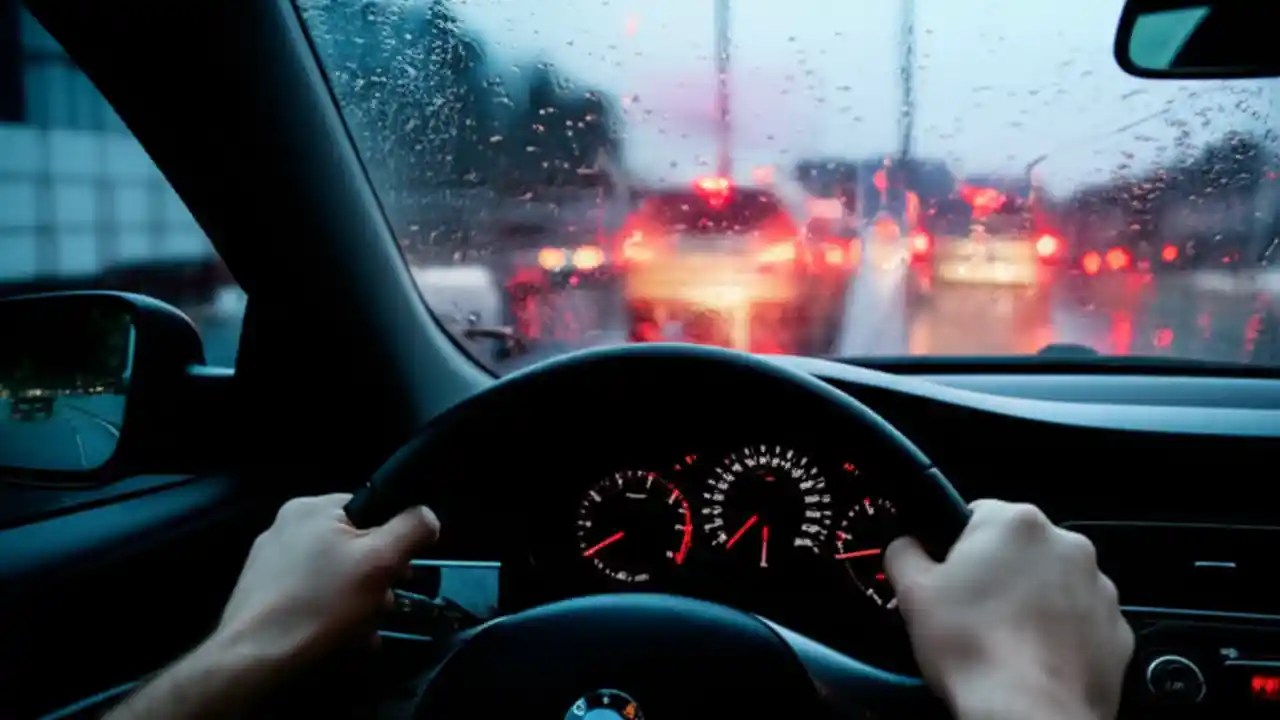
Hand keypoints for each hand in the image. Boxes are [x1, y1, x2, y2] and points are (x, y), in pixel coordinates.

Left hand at [215, 493, 439, 670]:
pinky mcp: (263, 595)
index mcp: (311, 508)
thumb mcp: (380, 562)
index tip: (403, 570)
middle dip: (376, 578)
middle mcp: (286, 527)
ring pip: (333, 575)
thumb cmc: (320, 603)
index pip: (369, 509)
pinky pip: (311, 596)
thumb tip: (427, 515)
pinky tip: (343, 638)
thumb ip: (411, 530)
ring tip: (363, 629)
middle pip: (352, 545)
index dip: (394, 538)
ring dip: (358, 601)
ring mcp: (270, 563)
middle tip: (383, 604)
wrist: (254, 657)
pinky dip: (331, 613)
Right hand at [885, 500, 1132, 719]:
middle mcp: (1066, 546)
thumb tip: (907, 546)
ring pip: (1054, 584)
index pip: (978, 515)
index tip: (949, 577)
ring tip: (1004, 639)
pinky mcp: (1117, 630)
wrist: (1027, 712)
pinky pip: (1081, 622)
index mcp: (1015, 522)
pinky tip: (1034, 657)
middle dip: (998, 574)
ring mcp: (1098, 589)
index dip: (957, 548)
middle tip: (971, 612)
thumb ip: (904, 552)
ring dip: (1032, 602)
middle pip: (1020, 550)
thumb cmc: (972, 647)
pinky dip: (1060, 634)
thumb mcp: (913, 591)